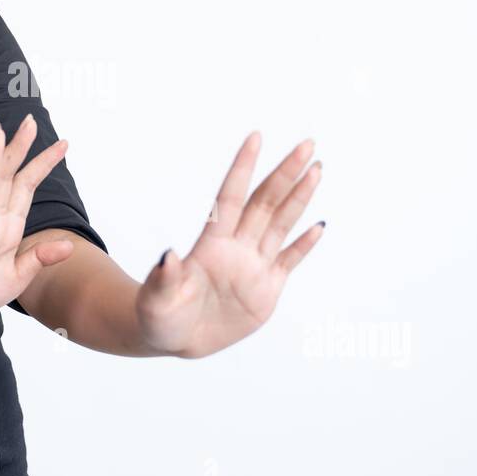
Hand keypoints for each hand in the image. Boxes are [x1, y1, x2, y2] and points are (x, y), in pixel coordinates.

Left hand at [137, 134, 324, 358]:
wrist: (173, 339)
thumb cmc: (158, 315)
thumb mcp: (157, 299)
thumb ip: (165, 277)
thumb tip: (167, 255)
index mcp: (209, 245)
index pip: (230, 197)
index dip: (243, 168)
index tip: (255, 136)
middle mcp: (235, 248)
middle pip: (265, 203)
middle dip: (285, 173)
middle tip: (308, 144)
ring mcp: (252, 266)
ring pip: (281, 224)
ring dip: (299, 197)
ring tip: (316, 170)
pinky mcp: (265, 290)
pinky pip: (288, 261)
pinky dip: (304, 244)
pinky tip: (319, 225)